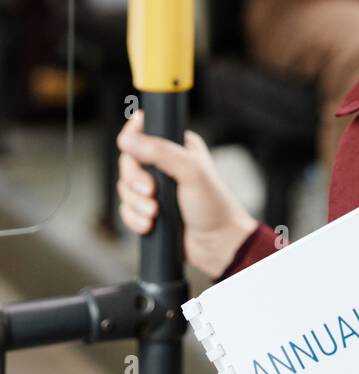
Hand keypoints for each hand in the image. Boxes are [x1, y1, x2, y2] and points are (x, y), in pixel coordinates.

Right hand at [116, 109, 259, 277]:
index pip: (144, 130)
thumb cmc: (213, 205)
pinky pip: (126, 210)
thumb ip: (160, 151)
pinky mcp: (149, 210)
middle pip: (128, 161)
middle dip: (134, 180)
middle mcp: (165, 164)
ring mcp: (156, 188)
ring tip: (155, 213)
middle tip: (151, 192)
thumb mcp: (191, 171)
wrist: (217, 244)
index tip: (130, 149)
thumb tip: (128, 139)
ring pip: (125, 188)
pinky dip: (134, 219)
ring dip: (136, 203)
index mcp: (177, 146)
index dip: (132, 138)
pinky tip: (150, 225)